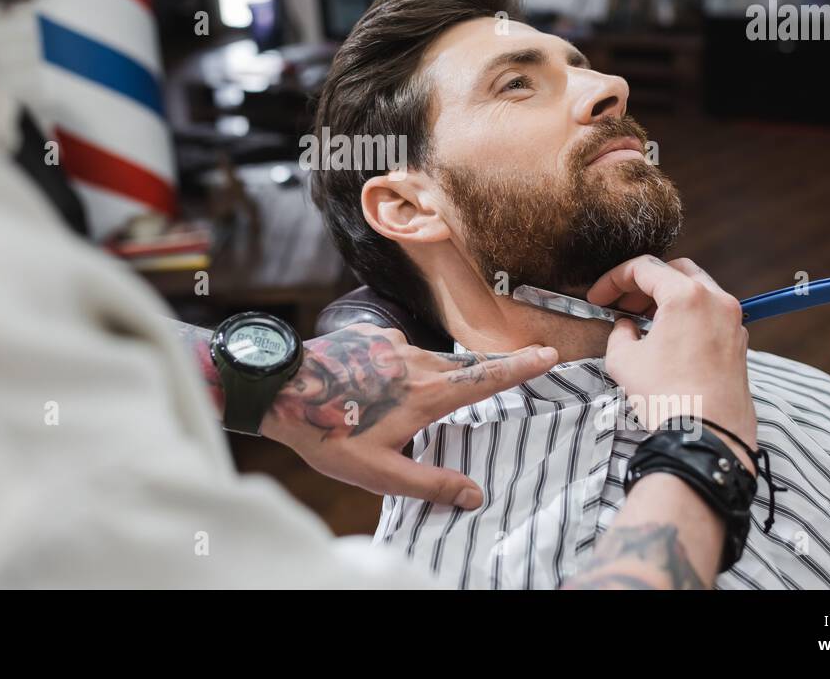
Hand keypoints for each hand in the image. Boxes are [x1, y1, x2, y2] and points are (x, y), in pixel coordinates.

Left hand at [260, 323, 559, 508]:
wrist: (279, 389)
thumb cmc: (328, 433)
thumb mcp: (380, 473)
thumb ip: (429, 484)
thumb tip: (475, 495)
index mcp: (425, 394)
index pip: (485, 379)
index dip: (520, 368)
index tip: (549, 354)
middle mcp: (414, 361)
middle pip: (463, 367)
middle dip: (491, 369)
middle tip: (519, 364)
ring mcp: (390, 343)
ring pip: (427, 360)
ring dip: (434, 375)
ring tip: (414, 400)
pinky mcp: (368, 335)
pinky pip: (396, 351)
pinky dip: (398, 366)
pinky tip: (374, 385)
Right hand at [586, 256, 756, 469]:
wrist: (707, 435)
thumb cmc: (666, 395)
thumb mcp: (624, 359)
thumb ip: (621, 332)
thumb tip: (626, 326)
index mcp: (686, 296)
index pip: (644, 268)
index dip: (613, 279)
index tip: (598, 297)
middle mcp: (717, 300)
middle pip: (676, 272)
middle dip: (645, 282)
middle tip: (622, 302)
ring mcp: (733, 322)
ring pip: (698, 291)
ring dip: (668, 298)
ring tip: (643, 320)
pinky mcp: (740, 344)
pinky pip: (711, 315)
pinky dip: (689, 316)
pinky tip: (669, 338)